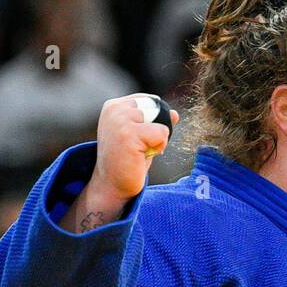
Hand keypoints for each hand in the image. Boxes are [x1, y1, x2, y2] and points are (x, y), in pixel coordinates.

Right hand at [73, 94, 178, 226]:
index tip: (137, 138)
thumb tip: (175, 114)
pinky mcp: (128, 134)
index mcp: (114, 106)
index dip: (152, 120)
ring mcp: (120, 121)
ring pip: (160, 121)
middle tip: (139, 148)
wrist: (112, 185)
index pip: (149, 101)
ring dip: (157, 140)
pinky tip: (142, 156)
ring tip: (140, 152)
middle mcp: (115, 110)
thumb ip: (154, 122)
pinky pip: (161, 133)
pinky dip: (159, 146)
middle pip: (155, 109)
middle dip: (155, 130)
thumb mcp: (141, 137)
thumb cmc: (126, 161)